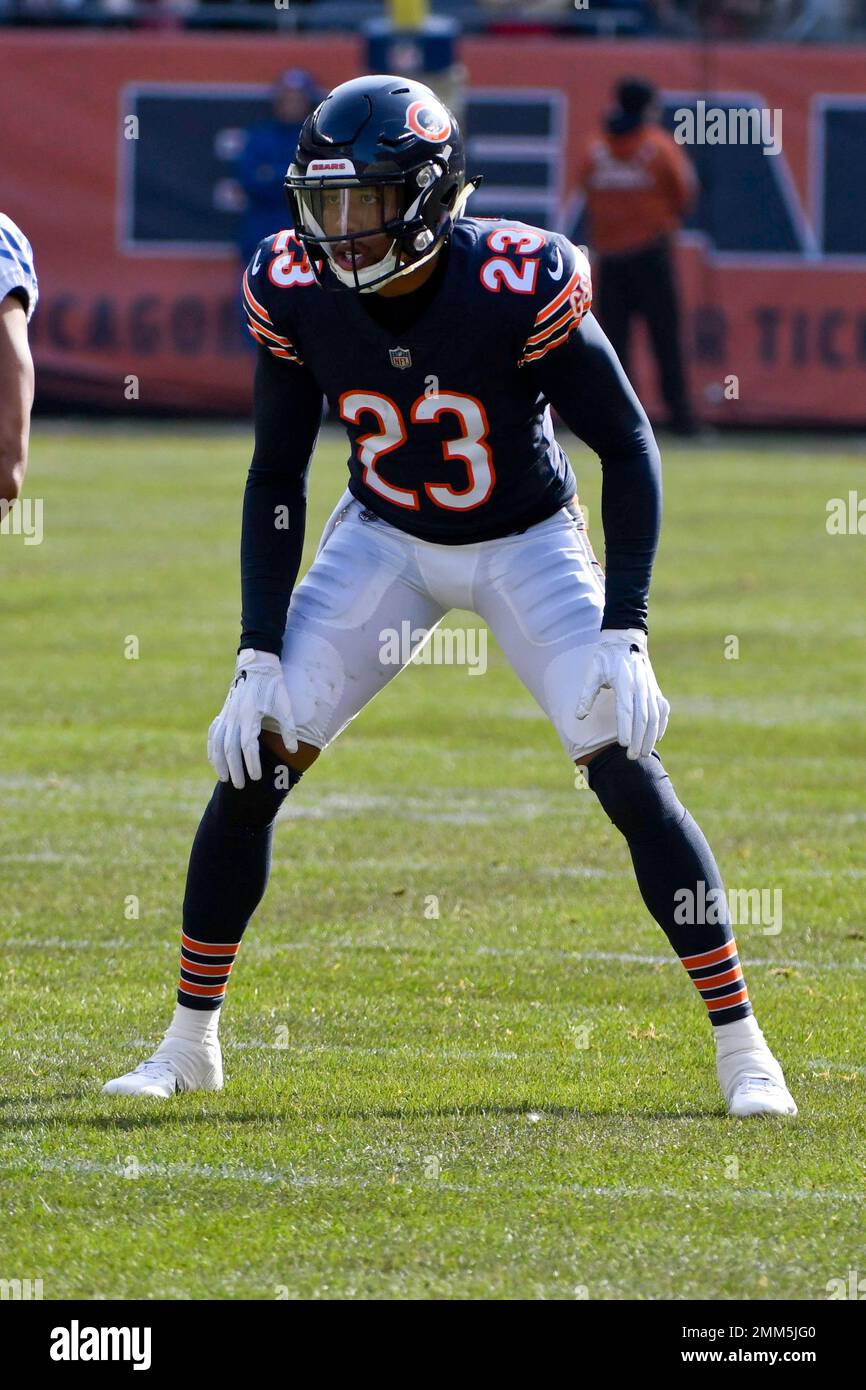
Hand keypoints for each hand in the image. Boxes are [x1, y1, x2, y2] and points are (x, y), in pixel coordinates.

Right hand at [207, 649, 296, 788]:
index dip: (252, 762)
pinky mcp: (223, 713)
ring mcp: (226, 715)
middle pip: (231, 748)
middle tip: (240, 786)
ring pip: (218, 743)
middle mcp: (235, 717)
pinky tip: (215, 761)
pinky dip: (212, 749)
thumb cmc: (274, 686)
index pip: (248, 745)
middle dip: (235, 769)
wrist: (257, 666)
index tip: (257, 777)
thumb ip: (289, 729)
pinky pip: (213, 734)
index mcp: (250, 715)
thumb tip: (293, 751)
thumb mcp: (285, 705)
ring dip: (220, 762)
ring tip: (225, 779)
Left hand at [575, 628, 669, 759]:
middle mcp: (641, 686)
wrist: (625, 639)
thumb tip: (579, 717)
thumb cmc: (605, 657)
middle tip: (633, 757)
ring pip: (655, 716)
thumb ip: (586, 694)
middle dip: (639, 739)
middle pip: (643, 718)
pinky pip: (662, 709)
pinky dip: (661, 725)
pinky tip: (656, 738)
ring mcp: (650, 688)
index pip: (626, 710)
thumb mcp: (592, 672)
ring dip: (651, 736)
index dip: (626, 728)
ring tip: (645, 754)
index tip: (623, 745)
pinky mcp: (655, 689)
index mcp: (625, 682)